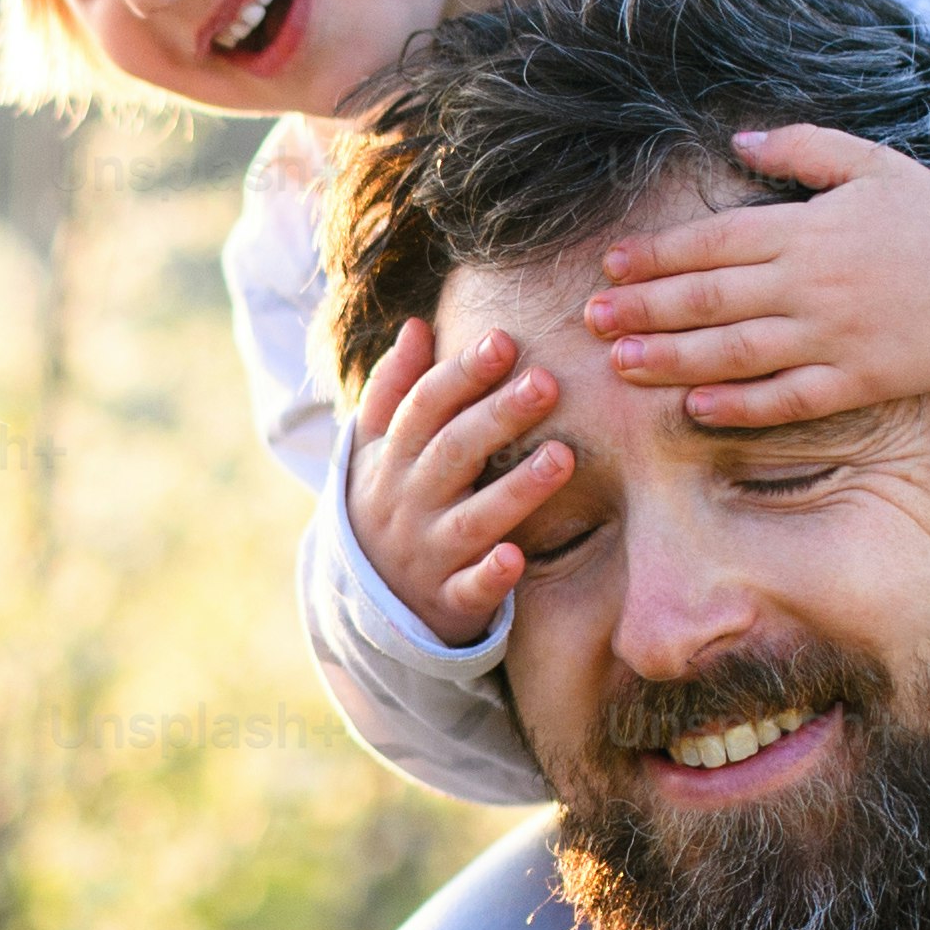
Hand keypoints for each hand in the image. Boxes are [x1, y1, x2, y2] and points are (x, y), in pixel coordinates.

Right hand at [341, 314, 571, 641]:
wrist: (367, 603)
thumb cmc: (387, 506)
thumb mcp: (374, 449)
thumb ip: (393, 389)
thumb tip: (416, 326)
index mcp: (391, 459)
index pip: (424, 407)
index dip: (462, 373)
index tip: (503, 340)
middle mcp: (407, 502)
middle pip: (452, 452)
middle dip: (498, 416)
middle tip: (548, 383)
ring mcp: (428, 553)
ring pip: (471, 519)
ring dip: (515, 490)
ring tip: (562, 457)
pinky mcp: (449, 599)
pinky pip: (470, 588)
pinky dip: (490, 575)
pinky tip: (517, 557)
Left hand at [583, 125, 929, 425]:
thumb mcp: (871, 163)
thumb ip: (802, 146)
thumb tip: (735, 137)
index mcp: (810, 227)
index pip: (714, 241)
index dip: (657, 255)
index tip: (610, 266)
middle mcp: (814, 282)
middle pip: (710, 299)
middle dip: (643, 310)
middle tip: (590, 320)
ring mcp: (836, 336)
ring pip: (736, 352)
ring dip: (672, 359)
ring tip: (621, 364)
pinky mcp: (859, 380)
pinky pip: (788, 398)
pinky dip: (740, 405)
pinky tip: (694, 407)